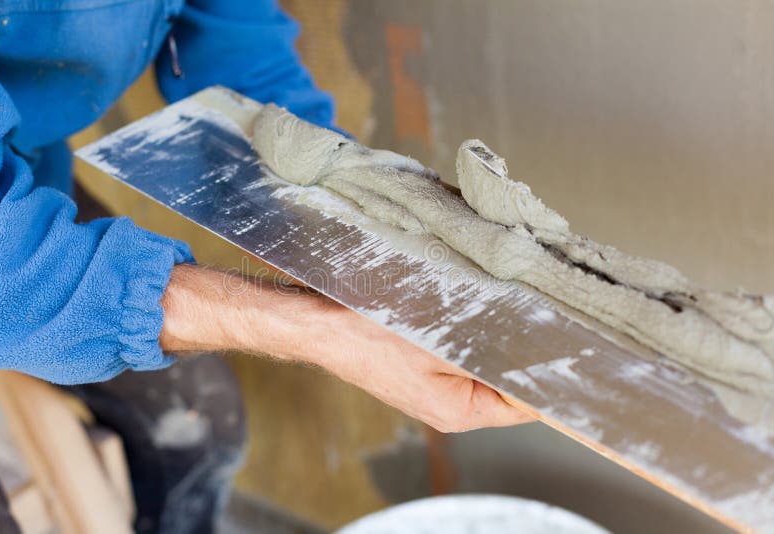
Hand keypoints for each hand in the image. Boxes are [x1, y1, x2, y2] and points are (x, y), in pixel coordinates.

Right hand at [160, 264, 533, 431]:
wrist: (316, 320)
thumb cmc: (367, 332)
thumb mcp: (440, 339)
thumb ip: (492, 350)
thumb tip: (540, 353)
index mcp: (459, 411)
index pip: (527, 404)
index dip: (552, 376)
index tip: (577, 346)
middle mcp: (451, 405)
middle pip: (510, 383)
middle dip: (526, 351)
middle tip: (545, 312)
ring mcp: (436, 385)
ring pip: (488, 364)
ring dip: (499, 337)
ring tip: (513, 304)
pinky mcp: (424, 365)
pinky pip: (464, 351)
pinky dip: (475, 331)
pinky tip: (479, 306)